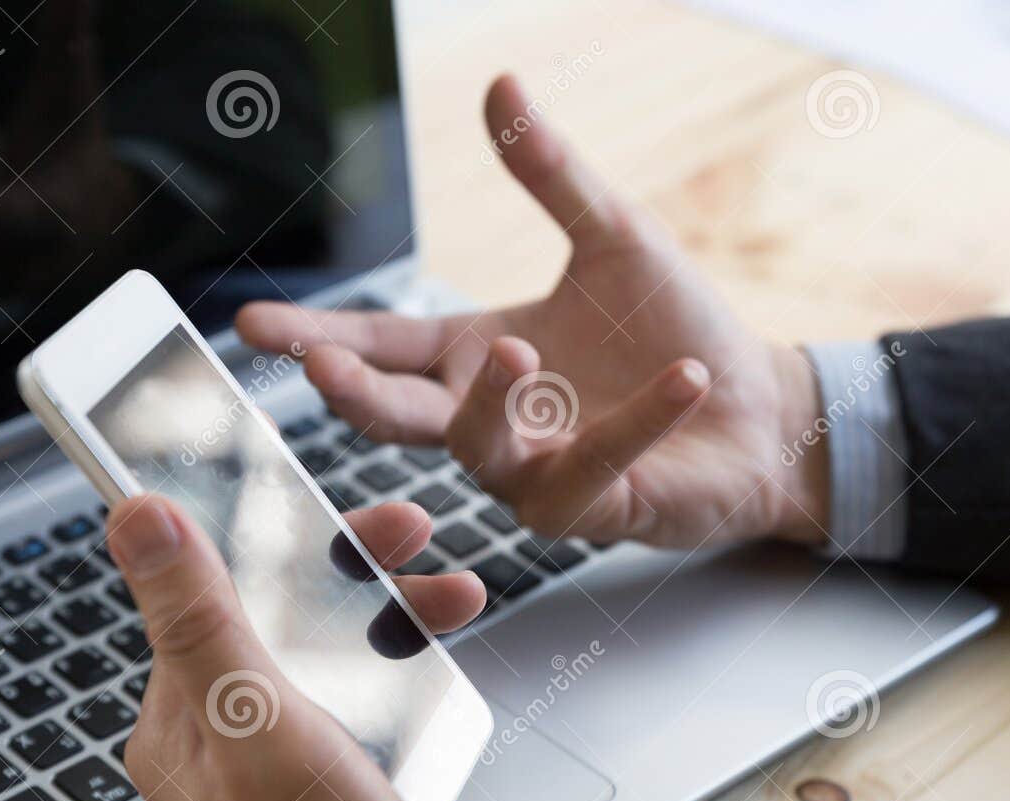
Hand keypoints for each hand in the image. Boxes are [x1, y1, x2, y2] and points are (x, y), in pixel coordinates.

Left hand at [105, 496, 488, 800]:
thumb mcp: (261, 728)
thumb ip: (200, 618)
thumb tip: (138, 518)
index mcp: (179, 719)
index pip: (204, 584)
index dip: (260, 524)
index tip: (304, 484)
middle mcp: (215, 741)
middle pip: (272, 610)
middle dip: (344, 562)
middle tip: (405, 531)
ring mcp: (270, 770)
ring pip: (322, 651)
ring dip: (383, 611)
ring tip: (445, 594)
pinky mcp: (323, 794)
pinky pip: (355, 703)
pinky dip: (396, 673)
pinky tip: (432, 669)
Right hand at [237, 74, 829, 550]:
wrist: (759, 409)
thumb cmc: (674, 329)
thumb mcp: (614, 237)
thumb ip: (551, 176)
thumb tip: (500, 84)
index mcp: (475, 358)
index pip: (381, 348)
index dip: (317, 338)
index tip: (251, 324)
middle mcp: (489, 422)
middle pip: (398, 415)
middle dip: (353, 394)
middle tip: (317, 367)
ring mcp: (532, 474)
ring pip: (479, 451)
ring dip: (490, 405)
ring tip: (518, 351)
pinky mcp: (592, 507)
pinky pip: (594, 468)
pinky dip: (637, 421)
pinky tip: (684, 376)